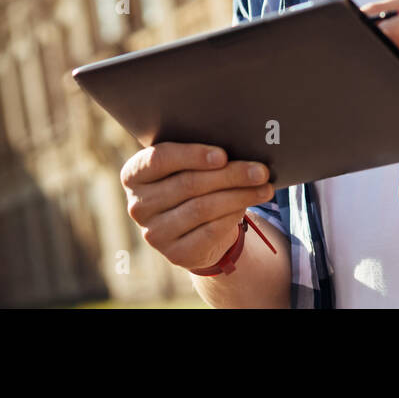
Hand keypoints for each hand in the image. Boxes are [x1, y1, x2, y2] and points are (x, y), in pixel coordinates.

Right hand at [120, 142, 274, 271]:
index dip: (192, 155)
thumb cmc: (190, 183)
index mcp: (134, 175)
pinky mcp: (175, 254)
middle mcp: (138, 205)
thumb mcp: (186, 166)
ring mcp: (154, 233)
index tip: (223, 155)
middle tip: (260, 171)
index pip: (159, 159)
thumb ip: (199, 155)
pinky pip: (209, 231)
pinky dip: (233, 216)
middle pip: (188, 184)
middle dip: (230, 175)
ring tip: (264, 188)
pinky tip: (248, 206)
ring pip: (202, 208)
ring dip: (239, 196)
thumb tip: (240, 144)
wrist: (191, 228)